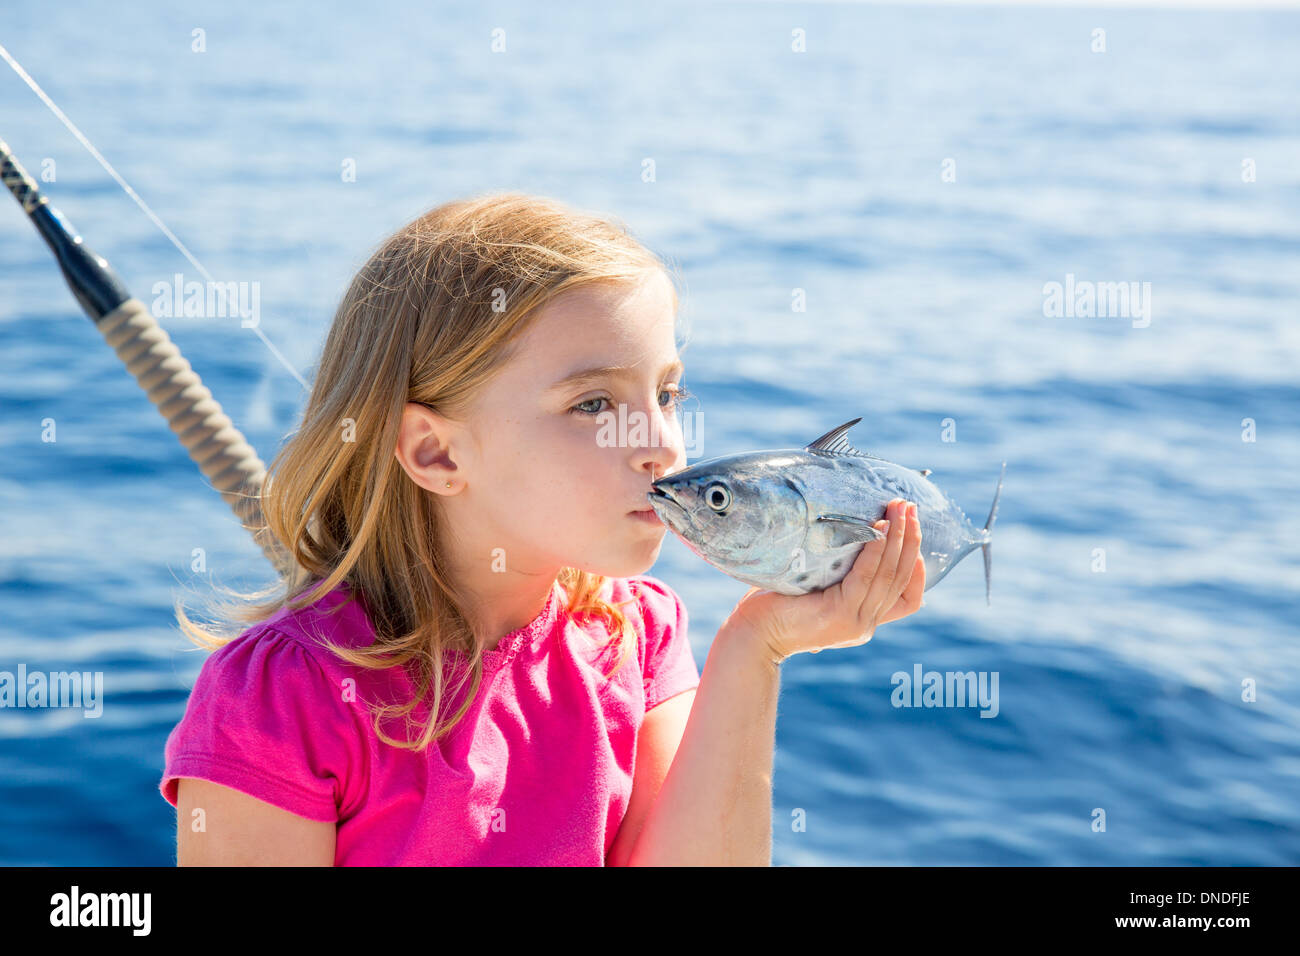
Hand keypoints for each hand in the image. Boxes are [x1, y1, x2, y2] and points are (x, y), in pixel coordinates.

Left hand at [723, 498, 924, 663]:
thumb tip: (848, 535)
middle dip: (911, 539)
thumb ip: (836, 576)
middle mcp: (865, 625)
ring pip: (889, 575)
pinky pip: (866, 576)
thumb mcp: (816, 589)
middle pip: (901, 579)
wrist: (752, 635)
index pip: (907, 599)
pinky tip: (878, 528)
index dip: (916, 568)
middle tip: (911, 506)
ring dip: (899, 537)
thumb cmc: (775, 605)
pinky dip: (876, 550)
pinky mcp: (840, 614)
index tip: (914, 536)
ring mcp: (855, 622)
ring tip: (900, 509)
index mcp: (862, 620)